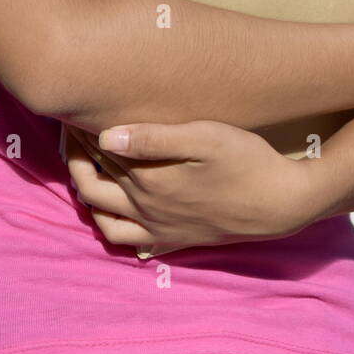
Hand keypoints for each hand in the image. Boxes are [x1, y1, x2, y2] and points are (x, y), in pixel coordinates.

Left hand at [63, 120, 314, 257]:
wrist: (282, 203)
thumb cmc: (246, 160)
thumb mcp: (204, 138)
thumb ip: (153, 138)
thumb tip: (104, 137)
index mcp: (148, 181)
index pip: (98, 153)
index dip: (81, 131)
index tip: (74, 109)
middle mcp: (146, 210)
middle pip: (91, 188)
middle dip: (74, 160)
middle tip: (71, 134)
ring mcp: (160, 230)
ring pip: (104, 221)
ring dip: (88, 196)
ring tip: (87, 170)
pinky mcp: (176, 241)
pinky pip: (132, 243)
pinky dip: (115, 228)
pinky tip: (118, 212)